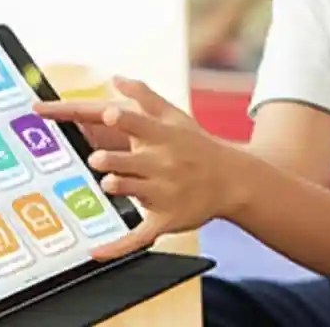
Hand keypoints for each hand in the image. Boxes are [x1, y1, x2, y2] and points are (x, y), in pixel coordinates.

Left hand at [34, 78, 248, 260]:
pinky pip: (138, 235)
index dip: (123, 120)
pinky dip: (117, 246)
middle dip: (110, 160)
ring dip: (116, 186)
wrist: (233, 180)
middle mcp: (162, 163)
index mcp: (162, 137)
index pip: (140, 124)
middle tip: (98, 158)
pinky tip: (96, 251)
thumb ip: (144, 97)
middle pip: (127, 161)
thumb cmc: (197, 146)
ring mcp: (164, 192)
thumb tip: (115, 78)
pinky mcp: (165, 218)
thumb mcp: (176, 117)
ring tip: (110, 182)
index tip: (108, 114)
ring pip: (130, 190)